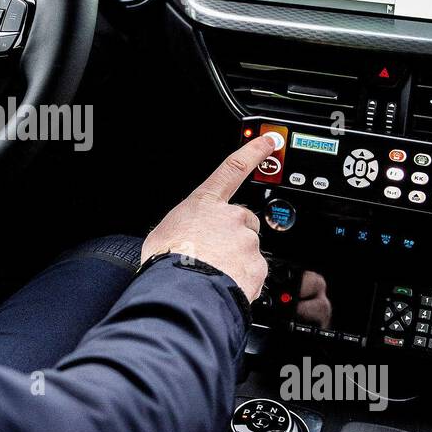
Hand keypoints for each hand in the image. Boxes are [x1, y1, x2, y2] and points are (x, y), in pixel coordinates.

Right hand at [141, 133, 278, 301]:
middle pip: (244, 222)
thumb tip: (178, 238)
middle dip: (235, 236)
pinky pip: (254, 273)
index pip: (233, 169)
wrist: (181, 290)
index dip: (253, 152)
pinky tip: (225, 285)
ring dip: (236, 261)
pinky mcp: (257, 266)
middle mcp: (230, 217)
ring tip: (215, 275)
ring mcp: (246, 241)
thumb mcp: (162, 235)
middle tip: (215, 254)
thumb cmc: (166, 261)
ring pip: (248, 250)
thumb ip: (181, 229)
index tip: (269, 141)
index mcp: (205, 204)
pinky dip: (243, 280)